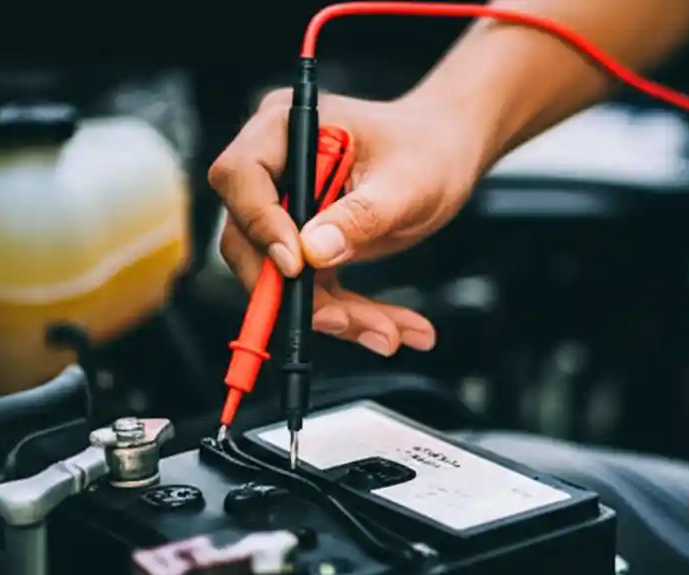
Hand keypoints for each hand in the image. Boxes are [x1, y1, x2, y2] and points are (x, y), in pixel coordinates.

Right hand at [209, 90, 486, 355]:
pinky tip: (390, 328)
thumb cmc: (429, 149)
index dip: (259, 224)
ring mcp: (286, 208)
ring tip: (387, 333)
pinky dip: (350, 314)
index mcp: (286, 128)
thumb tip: (312, 252)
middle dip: (294, 290)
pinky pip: (311, 288)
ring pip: (280, 277)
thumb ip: (361, 215)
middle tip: (342, 320)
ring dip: (332, 313)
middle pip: (249, 238)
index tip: (296, 265)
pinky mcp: (304, 243)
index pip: (241, 176)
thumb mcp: (407, 182)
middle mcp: (275, 166)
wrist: (447, 155)